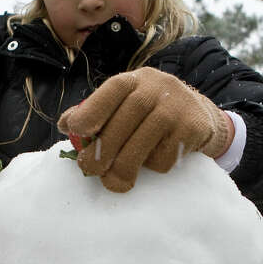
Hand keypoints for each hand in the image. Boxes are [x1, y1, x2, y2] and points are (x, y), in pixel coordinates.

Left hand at [57, 67, 232, 192]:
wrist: (198, 113)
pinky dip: (152, 167)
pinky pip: (164, 157)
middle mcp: (157, 89)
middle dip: (103, 151)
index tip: (76, 130)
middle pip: (125, 121)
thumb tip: (65, 124)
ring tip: (113, 182)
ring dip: (124, 168)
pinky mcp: (192, 129)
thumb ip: (95, 112)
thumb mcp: (124, 103)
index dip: (92, 110)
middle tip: (88, 170)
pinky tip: (152, 160)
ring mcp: (177, 108)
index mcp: (134, 80)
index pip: (112, 89)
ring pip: (144, 143)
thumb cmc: (148, 111)